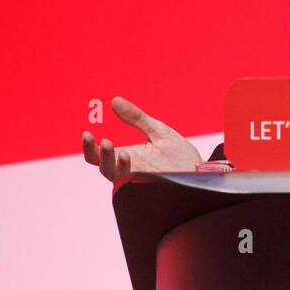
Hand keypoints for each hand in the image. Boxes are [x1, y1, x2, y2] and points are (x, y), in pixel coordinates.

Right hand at [81, 96, 202, 183]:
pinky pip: (135, 186)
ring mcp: (138, 181)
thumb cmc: (179, 154)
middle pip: (103, 167)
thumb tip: (114, 100)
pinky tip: (134, 162)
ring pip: (117, 177)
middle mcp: (128, 170)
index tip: (87, 133)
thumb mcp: (158, 131)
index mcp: (127, 156)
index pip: (99, 154)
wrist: (202, 172)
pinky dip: (132, 175)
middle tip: (104, 141)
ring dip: (115, 165)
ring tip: (122, 152)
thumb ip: (137, 118)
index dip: (89, 146)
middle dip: (99, 155)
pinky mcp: (150, 189)